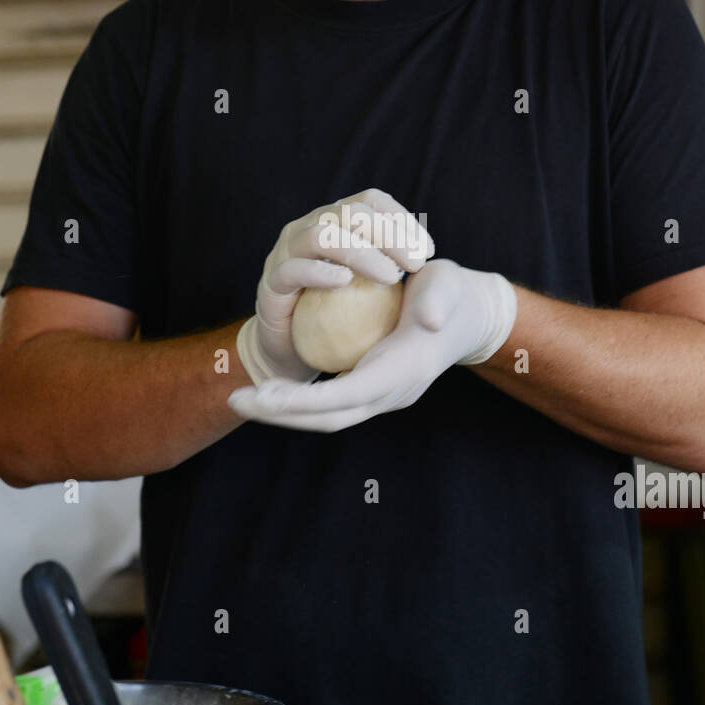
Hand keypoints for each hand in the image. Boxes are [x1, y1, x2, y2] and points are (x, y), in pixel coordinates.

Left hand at [228, 257, 516, 430]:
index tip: (262, 394)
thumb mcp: (448, 287)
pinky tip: (269, 391)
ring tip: (243, 400)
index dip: (304, 400)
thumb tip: (427, 319)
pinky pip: (331, 403)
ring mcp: (382, 395)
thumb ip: (437, 301)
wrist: (468, 316)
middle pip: (330, 417)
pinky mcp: (373, 388)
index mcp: (405, 371)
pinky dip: (299, 401)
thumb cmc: (454, 294)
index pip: (348, 394)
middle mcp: (391, 392)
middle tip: (235, 401)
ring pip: (327, 415)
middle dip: (282, 415)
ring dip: (285, 412)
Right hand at [235, 188, 433, 384]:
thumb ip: (390, 264)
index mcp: (333, 221)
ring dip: (361, 252)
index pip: (369, 201)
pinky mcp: (271, 285)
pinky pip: (294, 270)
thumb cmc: (340, 316)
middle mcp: (308, 227)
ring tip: (390, 276)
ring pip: (322, 235)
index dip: (401, 219)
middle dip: (389, 234)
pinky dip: (321, 273)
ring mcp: (286, 253)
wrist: (292, 349)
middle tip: (416, 265)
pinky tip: (346, 282)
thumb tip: (427, 257)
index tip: (427, 251)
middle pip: (350, 213)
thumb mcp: (368, 286)